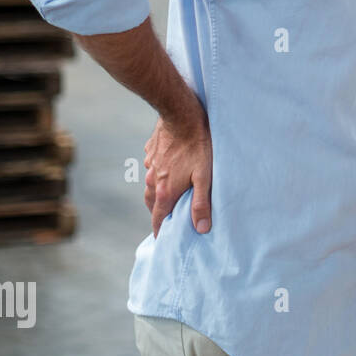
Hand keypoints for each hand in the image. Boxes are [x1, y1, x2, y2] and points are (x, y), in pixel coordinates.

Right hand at [143, 111, 212, 236]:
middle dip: (159, 213)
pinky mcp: (151, 151)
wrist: (181, 114)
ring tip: (169, 197)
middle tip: (168, 219)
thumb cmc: (198, 146)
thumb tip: (201, 228)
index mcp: (164, 190)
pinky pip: (153, 168)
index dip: (160, 231)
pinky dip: (159, 174)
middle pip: (152, 203)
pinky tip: (170, 170)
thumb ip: (201, 203)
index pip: (158, 218)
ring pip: (151, 185)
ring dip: (158, 193)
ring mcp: (149, 164)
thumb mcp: (205, 177)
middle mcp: (152, 180)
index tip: (162, 240)